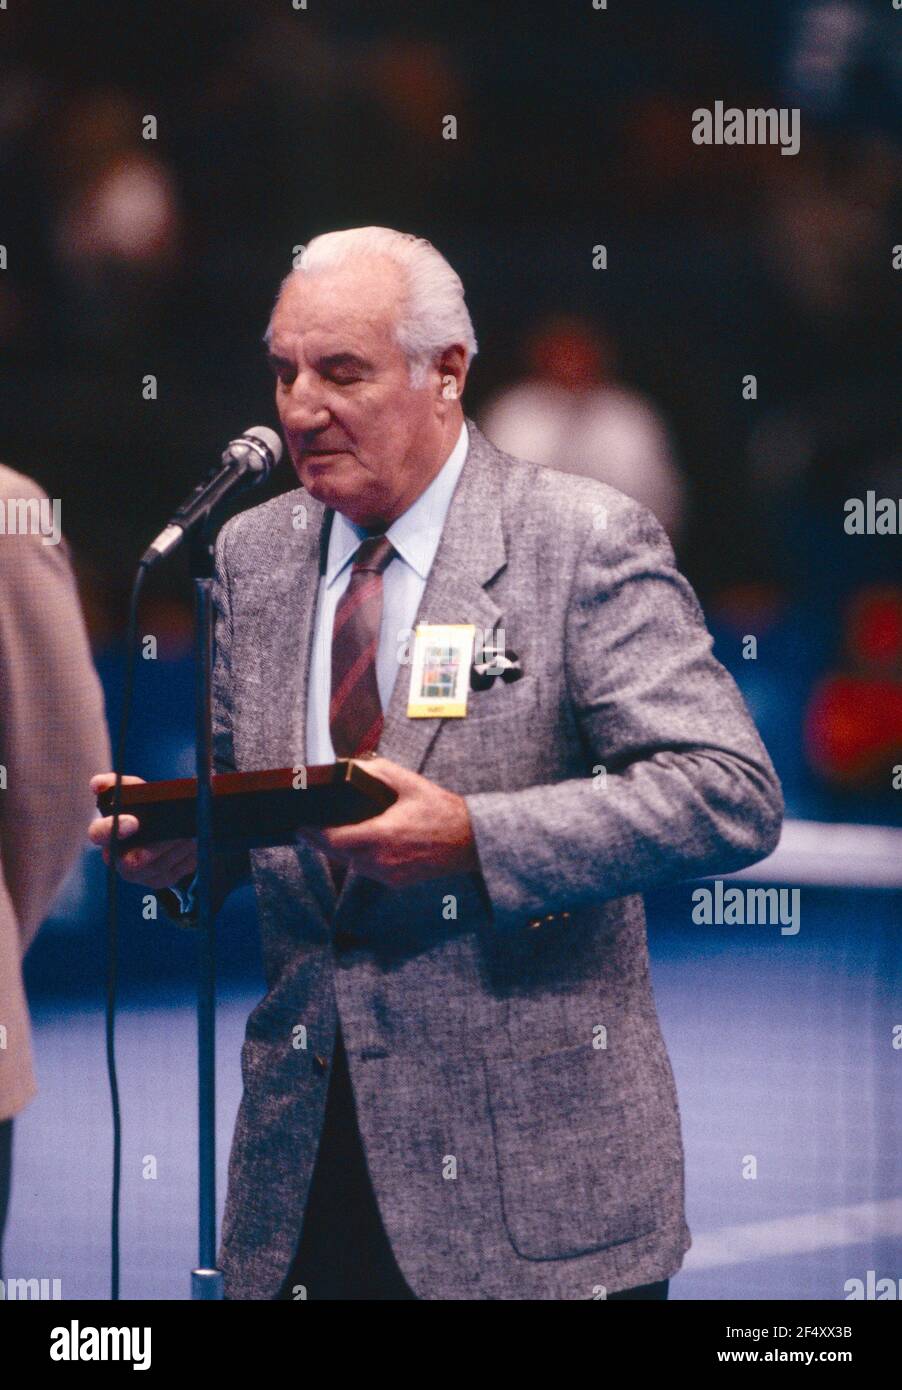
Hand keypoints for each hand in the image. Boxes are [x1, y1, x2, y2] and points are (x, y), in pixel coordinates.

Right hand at [89, 773, 197, 888]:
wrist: (165, 825)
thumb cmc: (145, 808)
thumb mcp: (134, 793)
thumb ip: (119, 785)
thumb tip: (97, 784)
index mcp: (107, 835)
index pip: (99, 834)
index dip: (114, 829)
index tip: (134, 822)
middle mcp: (117, 860)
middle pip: (134, 861)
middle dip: (159, 846)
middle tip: (179, 833)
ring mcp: (138, 875)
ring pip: (158, 866)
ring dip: (177, 849)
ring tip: (192, 834)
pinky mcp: (158, 881)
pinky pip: (174, 873)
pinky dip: (186, 857)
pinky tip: (193, 845)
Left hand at [299, 757, 478, 887]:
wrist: (470, 841)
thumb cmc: (441, 811)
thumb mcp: (410, 783)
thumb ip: (378, 771)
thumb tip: (350, 764)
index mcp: (381, 835)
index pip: (335, 840)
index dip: (314, 834)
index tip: (300, 826)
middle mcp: (381, 860)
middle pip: (338, 855)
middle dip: (321, 842)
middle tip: (306, 831)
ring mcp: (388, 875)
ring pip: (351, 865)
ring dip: (340, 852)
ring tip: (329, 836)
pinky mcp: (396, 882)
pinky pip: (367, 872)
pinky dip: (358, 860)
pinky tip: (358, 847)